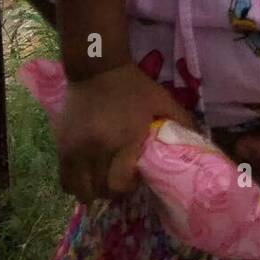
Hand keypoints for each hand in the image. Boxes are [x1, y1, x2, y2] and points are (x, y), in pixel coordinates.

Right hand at [56, 62, 194, 203]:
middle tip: (120, 179)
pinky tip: (86, 175)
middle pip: (100, 191)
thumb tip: (198, 139)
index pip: (119, 184)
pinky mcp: (61, 146)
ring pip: (78, 190)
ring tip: (102, 180)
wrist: (97, 68)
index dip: (129, 186)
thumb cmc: (133, 85)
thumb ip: (181, 120)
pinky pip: (64, 179)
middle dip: (112, 191)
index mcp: (123, 140)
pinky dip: (75, 184)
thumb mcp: (162, 100)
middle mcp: (96, 150)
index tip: (136, 175)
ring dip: (92, 191)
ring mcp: (75, 150)